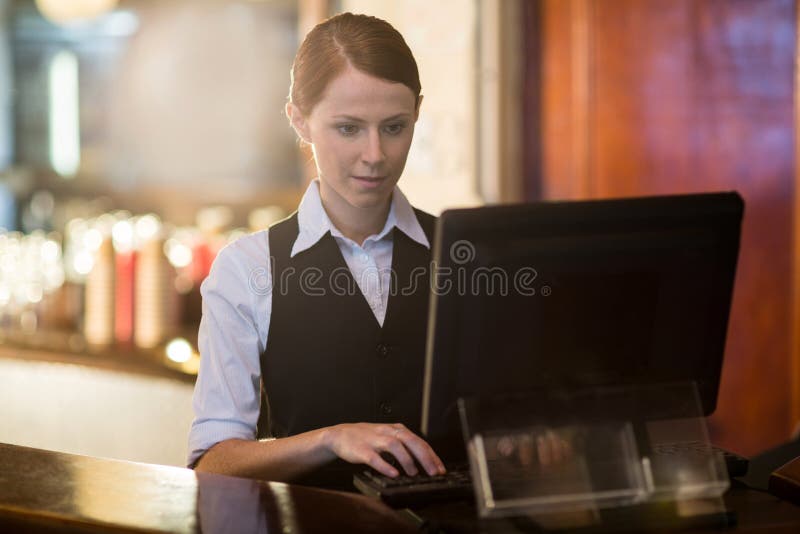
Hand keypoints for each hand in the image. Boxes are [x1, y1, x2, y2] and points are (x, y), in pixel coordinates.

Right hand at [323, 422, 445, 477]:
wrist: (339, 435)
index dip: (431, 455)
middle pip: (410, 441)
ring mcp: (374, 440)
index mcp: (396, 429)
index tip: (440, 469)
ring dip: (406, 460)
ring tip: (414, 473)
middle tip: (434, 472)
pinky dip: (385, 466)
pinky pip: (375, 457)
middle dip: (424, 457)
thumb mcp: (388, 437)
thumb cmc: (366, 438)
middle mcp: (387, 432)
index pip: (418, 441)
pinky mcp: (362, 450)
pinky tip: (393, 474)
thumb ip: (404, 446)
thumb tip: (424, 461)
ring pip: (394, 446)